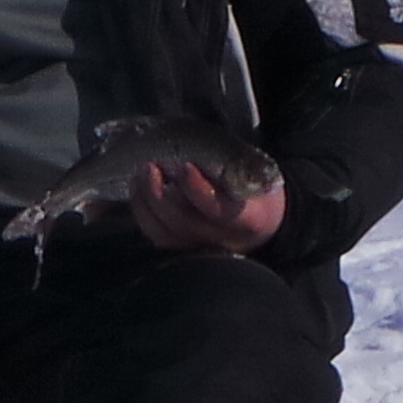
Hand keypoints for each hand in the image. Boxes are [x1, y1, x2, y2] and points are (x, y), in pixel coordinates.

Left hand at [128, 161, 284, 255]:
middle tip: (151, 167)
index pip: (219, 211)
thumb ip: (238, 165)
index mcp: (251, 219)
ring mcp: (203, 247)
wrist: (264, 219)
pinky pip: (158, 237)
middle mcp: (225, 239)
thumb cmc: (259, 188)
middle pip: (185, 223)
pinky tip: (138, 191)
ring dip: (146, 203)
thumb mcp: (261, 175)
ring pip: (166, 234)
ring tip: (141, 175)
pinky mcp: (185, 248)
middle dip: (160, 195)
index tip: (184, 166)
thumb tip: (199, 154)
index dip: (197, 190)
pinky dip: (143, 214)